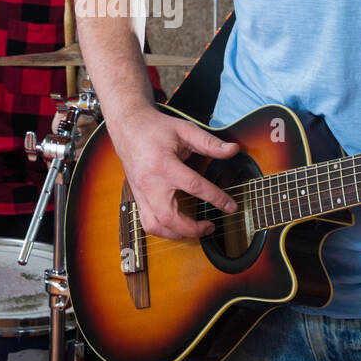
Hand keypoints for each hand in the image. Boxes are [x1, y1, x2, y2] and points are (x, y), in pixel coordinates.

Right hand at [108, 106, 239, 240]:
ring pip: (156, 225)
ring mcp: (140, 192)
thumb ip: (210, 143)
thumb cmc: (156, 128)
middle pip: (169, 217)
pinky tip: (177, 227)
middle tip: (211, 226)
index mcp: (163, 165)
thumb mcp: (185, 130)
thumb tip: (233, 150)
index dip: (216, 198)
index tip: (230, 206)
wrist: (128, 127)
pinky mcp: (137, 197)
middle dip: (193, 228)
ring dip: (177, 234)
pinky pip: (147, 222)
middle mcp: (149, 183)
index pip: (194, 186)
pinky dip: (163, 230)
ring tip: (196, 230)